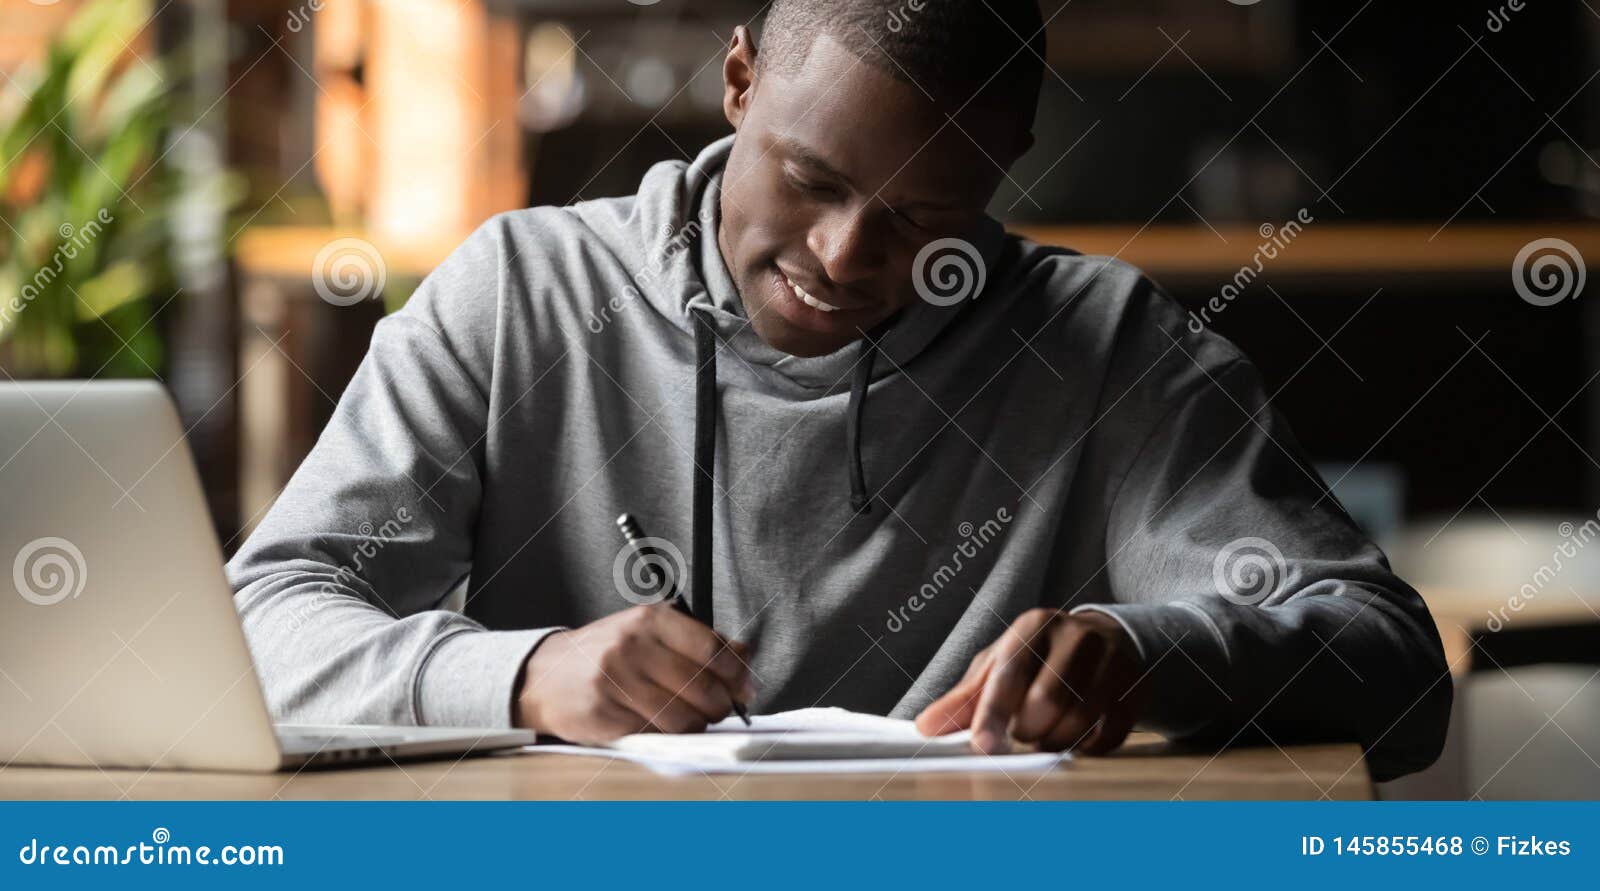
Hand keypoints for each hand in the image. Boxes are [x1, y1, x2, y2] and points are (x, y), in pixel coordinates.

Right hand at [513, 604, 754, 743]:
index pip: (711, 648)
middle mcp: (632, 645)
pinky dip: (665, 735)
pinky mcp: (604, 712)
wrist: (546, 676)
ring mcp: (616, 680)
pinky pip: (654, 733)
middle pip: (702, 687)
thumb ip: (698, 641)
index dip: (736, 674)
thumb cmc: (609, 654)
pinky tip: (659, 724)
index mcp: (650, 619)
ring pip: (682, 717)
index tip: (744, 687)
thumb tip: (746, 659)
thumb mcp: (650, 633)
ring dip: (697, 725)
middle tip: (721, 709)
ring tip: (694, 719)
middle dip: (721, 705)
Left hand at [914, 608, 1145, 755]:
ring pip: (1078, 720)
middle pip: (1046, 701)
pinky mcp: (1135, 687)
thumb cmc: (1038, 658)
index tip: (983, 746)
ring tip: (1047, 732)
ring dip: (1055, 741)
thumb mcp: (999, 667)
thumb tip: (926, 729)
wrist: (1105, 640)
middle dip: (1028, 729)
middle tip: (1024, 731)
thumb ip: (964, 699)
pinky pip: (1109, 735)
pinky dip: (1087, 747)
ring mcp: (1111, 660)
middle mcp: (1076, 635)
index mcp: (1033, 625)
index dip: (994, 713)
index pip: (1010, 673)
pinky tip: (1078, 737)